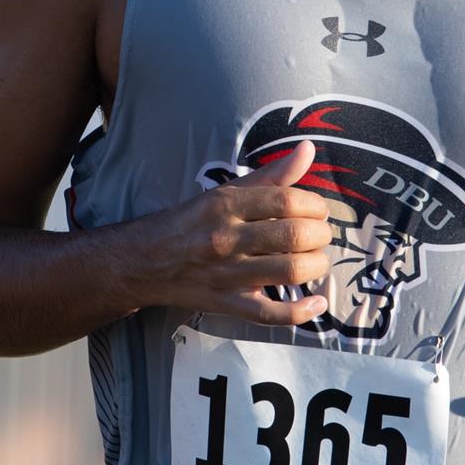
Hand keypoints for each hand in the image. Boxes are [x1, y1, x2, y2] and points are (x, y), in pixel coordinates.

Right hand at [131, 139, 332, 327]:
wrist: (144, 261)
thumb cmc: (191, 222)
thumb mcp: (225, 192)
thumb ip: (271, 174)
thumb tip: (308, 149)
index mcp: (226, 205)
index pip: (286, 201)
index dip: (314, 205)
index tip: (317, 210)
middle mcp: (227, 238)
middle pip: (293, 236)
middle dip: (320, 234)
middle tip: (320, 234)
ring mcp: (227, 274)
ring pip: (289, 272)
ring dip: (316, 265)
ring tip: (316, 260)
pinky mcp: (227, 304)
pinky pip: (270, 314)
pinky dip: (300, 312)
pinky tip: (317, 303)